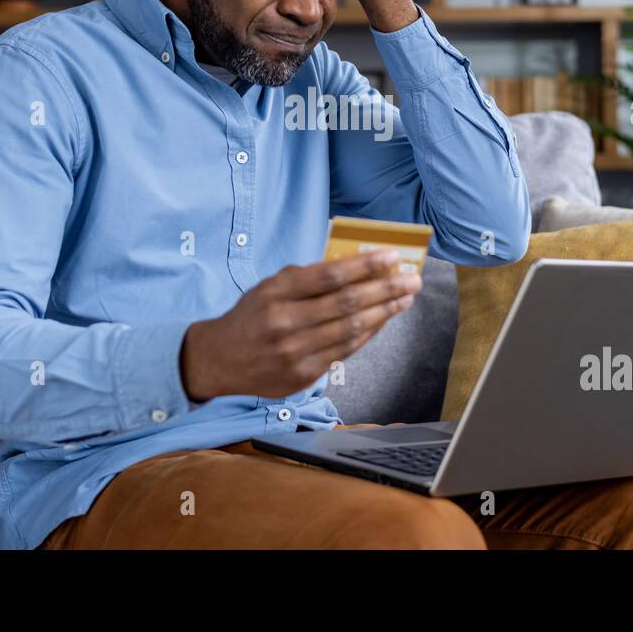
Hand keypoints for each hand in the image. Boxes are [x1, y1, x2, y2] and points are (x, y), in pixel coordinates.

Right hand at [180, 249, 421, 400]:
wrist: (220, 360)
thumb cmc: (252, 316)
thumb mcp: (270, 286)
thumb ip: (307, 278)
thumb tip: (355, 266)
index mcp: (277, 292)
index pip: (331, 275)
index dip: (366, 265)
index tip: (393, 256)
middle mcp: (286, 322)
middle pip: (347, 303)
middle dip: (386, 288)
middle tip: (412, 279)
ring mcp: (295, 351)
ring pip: (351, 329)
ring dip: (385, 312)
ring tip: (405, 298)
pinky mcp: (303, 375)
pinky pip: (345, 351)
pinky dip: (368, 333)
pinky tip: (383, 320)